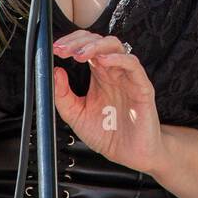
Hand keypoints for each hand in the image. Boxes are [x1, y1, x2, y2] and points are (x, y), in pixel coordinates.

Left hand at [52, 31, 163, 175]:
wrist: (130, 155)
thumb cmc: (108, 135)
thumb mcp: (77, 116)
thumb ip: (63, 96)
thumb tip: (55, 71)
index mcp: (99, 76)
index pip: (86, 48)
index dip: (70, 44)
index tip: (55, 49)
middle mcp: (113, 73)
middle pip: (98, 41)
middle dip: (78, 41)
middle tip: (62, 50)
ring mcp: (128, 78)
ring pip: (116, 47)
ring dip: (95, 46)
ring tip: (79, 54)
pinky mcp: (142, 87)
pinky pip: (133, 65)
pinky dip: (117, 59)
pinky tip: (102, 61)